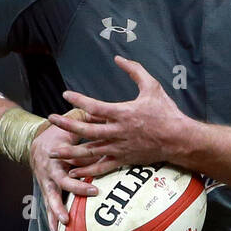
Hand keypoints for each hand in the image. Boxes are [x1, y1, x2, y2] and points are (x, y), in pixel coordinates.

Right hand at [28, 118, 97, 230]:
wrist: (35, 143)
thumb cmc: (58, 134)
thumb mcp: (69, 126)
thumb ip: (84, 122)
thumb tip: (101, 114)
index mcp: (56, 157)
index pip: (69, 172)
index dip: (80, 182)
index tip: (94, 191)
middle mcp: (49, 173)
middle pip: (58, 190)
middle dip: (68, 205)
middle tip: (73, 216)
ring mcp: (47, 185)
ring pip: (50, 202)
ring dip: (55, 217)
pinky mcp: (48, 192)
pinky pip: (49, 208)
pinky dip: (52, 222)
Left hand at [46, 56, 191, 172]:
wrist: (179, 139)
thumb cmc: (166, 112)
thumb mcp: (152, 86)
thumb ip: (134, 71)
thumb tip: (118, 58)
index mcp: (123, 113)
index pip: (95, 106)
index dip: (79, 100)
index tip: (66, 95)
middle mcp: (118, 132)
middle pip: (87, 129)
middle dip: (67, 124)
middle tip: (50, 120)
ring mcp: (120, 148)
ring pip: (90, 151)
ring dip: (70, 151)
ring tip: (53, 151)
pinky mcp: (124, 160)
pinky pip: (102, 167)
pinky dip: (87, 171)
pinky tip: (72, 172)